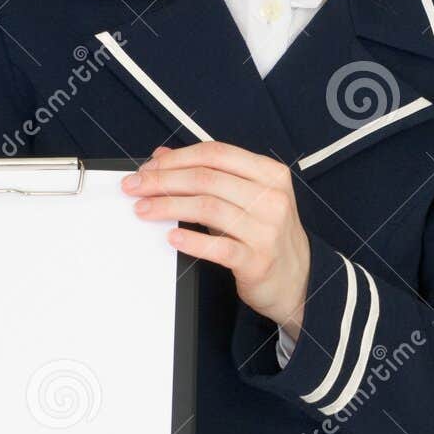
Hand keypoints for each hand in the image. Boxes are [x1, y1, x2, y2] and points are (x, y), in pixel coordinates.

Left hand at [121, 142, 310, 338]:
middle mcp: (271, 198)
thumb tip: (163, 157)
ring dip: (168, 207)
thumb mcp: (245, 197)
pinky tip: (172, 238)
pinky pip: (219, 247)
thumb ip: (208, 175)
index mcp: (269, 174)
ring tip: (143, 209)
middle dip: (163, 181)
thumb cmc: (267, 235)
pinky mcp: (258, 260)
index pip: (215, 154)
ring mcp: (267, 230)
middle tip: (136, 187)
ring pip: (208, 208)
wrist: (298, 280)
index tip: (148, 168)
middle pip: (206, 179)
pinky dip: (191, 241)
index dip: (175, 158)